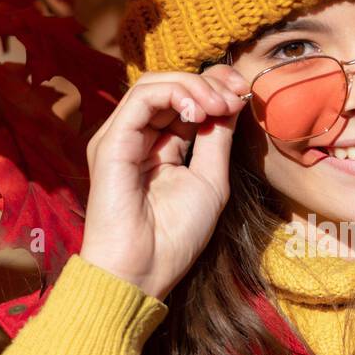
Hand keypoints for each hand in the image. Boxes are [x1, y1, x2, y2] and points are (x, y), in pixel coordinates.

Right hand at [79, 64, 248, 299]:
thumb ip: (216, 139)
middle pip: (169, 87)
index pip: (182, 101)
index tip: (243, 94)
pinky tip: (199, 111)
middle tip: (236, 95)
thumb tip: (230, 103)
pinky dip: (175, 94)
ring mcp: (121, 137)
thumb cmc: (174, 237)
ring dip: (194, 87)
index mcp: (158, 148)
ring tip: (220, 104)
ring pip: (154, 85)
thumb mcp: (209, 180)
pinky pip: (141, 98)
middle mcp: (136, 138)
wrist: (142, 272)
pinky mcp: (111, 142)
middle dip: (208, 83)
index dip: (213, 89)